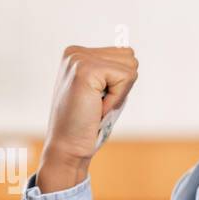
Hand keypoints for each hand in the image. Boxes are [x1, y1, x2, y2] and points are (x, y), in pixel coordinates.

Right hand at [37, 45, 136, 192]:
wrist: (67, 146)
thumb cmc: (86, 122)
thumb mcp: (100, 90)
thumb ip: (111, 70)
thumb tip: (130, 54)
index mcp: (77, 54)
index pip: (122, 54)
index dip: (120, 83)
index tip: (97, 100)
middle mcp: (75, 52)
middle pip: (128, 57)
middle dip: (122, 86)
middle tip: (98, 104)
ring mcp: (78, 59)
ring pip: (130, 66)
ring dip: (119, 93)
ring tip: (97, 106)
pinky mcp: (85, 69)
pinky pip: (126, 77)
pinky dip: (116, 99)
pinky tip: (97, 108)